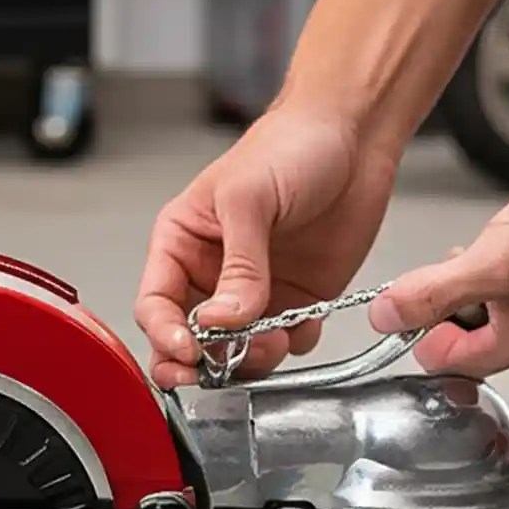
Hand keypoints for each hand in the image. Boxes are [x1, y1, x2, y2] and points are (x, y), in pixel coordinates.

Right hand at [136, 105, 400, 387]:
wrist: (353, 133)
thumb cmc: (287, 146)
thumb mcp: (248, 198)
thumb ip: (238, 264)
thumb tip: (222, 320)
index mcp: (182, 243)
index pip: (156, 303)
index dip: (165, 333)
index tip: (188, 351)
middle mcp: (212, 273)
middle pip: (189, 338)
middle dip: (200, 362)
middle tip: (214, 375)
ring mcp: (255, 290)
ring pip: (238, 351)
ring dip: (253, 358)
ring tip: (274, 339)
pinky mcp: (298, 299)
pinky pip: (288, 343)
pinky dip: (295, 344)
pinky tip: (306, 319)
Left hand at [369, 131, 508, 376]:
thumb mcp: (494, 262)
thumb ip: (435, 293)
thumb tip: (384, 317)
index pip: (440, 363)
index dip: (415, 332)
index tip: (410, 298)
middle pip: (453, 334)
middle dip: (437, 299)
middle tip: (451, 266)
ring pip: (473, 302)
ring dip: (459, 274)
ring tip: (480, 248)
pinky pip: (495, 275)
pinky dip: (484, 255)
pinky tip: (499, 234)